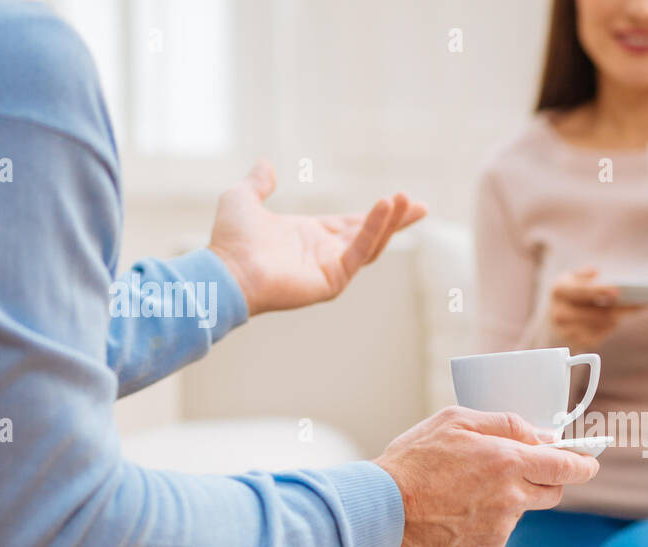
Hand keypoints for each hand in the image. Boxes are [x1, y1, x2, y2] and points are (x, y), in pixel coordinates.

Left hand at [208, 160, 427, 315]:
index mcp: (311, 236)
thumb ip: (258, 183)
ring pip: (371, 244)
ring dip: (391, 222)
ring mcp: (331, 268)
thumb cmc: (231, 240)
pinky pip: (359, 252)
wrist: (226, 270)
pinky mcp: (333, 280)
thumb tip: (265, 165)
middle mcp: (325, 253)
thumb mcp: (244, 198)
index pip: (353, 224)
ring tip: (407, 200)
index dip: (376, 213)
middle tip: (421, 205)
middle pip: (371, 235)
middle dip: (397, 220)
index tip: (400, 200)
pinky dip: (374, 230)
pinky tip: (385, 207)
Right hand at [374, 406, 598, 546]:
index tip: (589, 462)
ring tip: (467, 488)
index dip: (584, 464)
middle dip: (548, 479)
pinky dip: (488, 518)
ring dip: (510, 498)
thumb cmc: (414, 461)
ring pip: (523, 510)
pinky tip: (457, 508)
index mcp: (508, 462)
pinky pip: (500, 529)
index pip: (567, 466)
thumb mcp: (457, 420)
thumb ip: (507, 424)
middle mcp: (511, 498)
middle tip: (523, 468)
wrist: (382, 511)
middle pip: (553, 492)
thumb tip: (543, 436)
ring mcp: (500, 527)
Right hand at [547, 268, 645, 350]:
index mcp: (559, 291)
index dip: (601, 291)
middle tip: (644, 303)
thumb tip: (595, 272)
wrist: (553, 325)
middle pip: (600, 313)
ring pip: (605, 324)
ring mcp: (568, 331)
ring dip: (620, 316)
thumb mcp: (570, 280)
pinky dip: (612, 326)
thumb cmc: (568, 297)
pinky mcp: (579, 343)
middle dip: (623, 308)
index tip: (618, 290)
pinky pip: (604, 334)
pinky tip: (615, 320)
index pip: (583, 291)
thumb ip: (582, 274)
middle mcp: (560, 312)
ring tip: (632, 308)